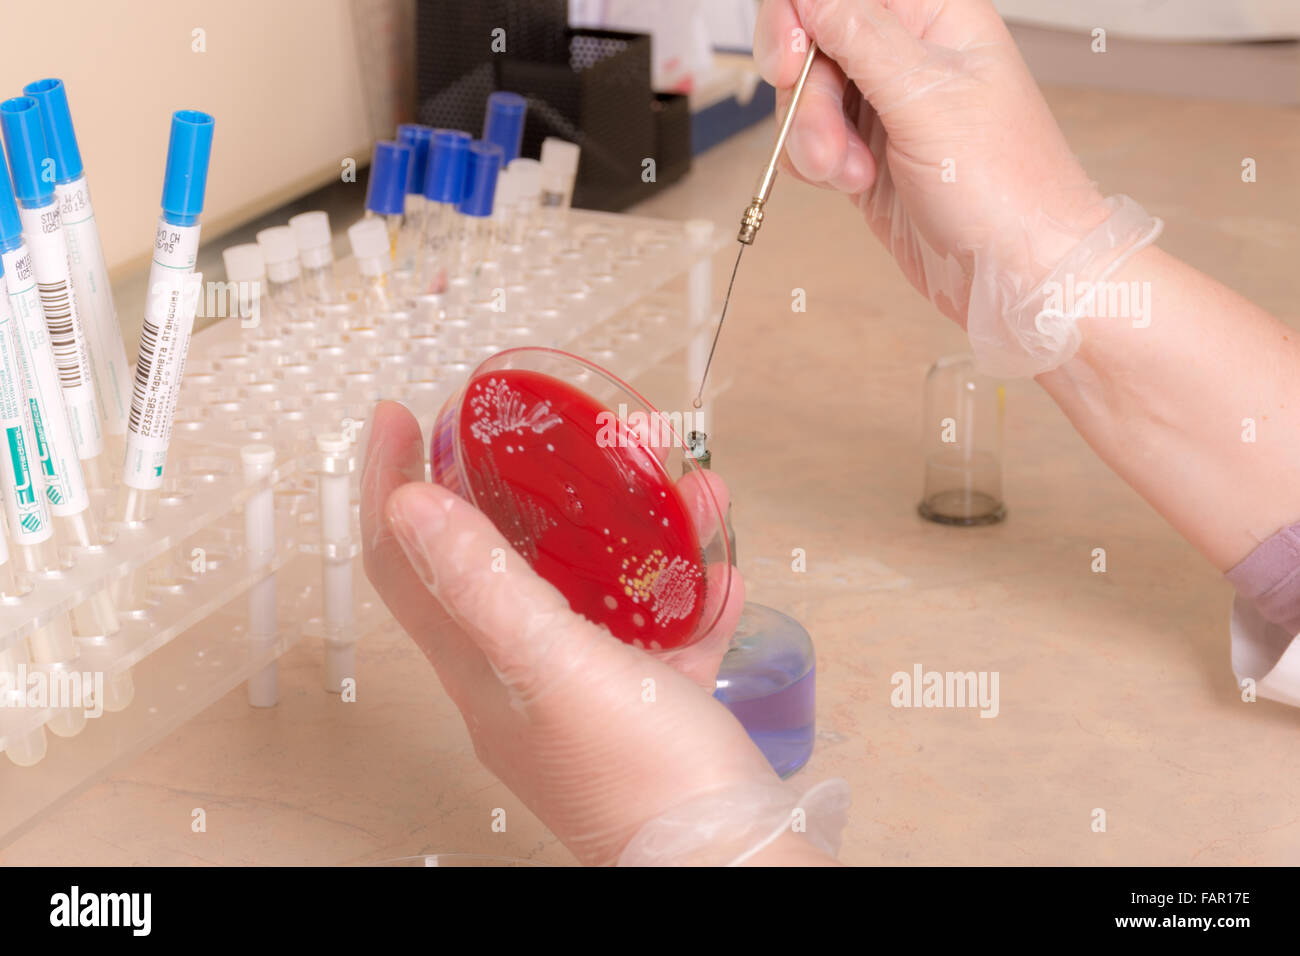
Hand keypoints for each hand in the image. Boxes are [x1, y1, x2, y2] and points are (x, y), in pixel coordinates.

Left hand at [361, 400, 800, 865]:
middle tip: (545, 440)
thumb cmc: (642, 776)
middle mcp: (525, 678)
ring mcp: (591, 691)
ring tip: (676, 489)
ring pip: (595, 588)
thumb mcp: (556, 666)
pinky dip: (686, 594)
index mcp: (482, 670)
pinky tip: (723, 569)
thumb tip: (407, 506)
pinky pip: (662, 630)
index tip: (398, 415)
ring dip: (629, 532)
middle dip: (522, 491)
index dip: (390, 485)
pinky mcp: (652, 705)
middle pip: (502, 565)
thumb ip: (485, 586)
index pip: (405, 564)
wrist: (727, 863)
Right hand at [754, 0, 1106, 325]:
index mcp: (933, 13)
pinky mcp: (864, 149)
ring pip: (804, 94)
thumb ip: (860, 35)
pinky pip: (808, 137)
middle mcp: (906, 50)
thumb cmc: (1006, 187)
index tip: (790, 64)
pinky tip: (851, 185)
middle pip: (810, 40)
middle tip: (825, 143)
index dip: (798, 17)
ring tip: (851, 176)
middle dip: (806, 96)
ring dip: (812, 138)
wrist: (1014, 272)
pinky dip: (814, 164)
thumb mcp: (927, 98)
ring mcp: (883, 102)